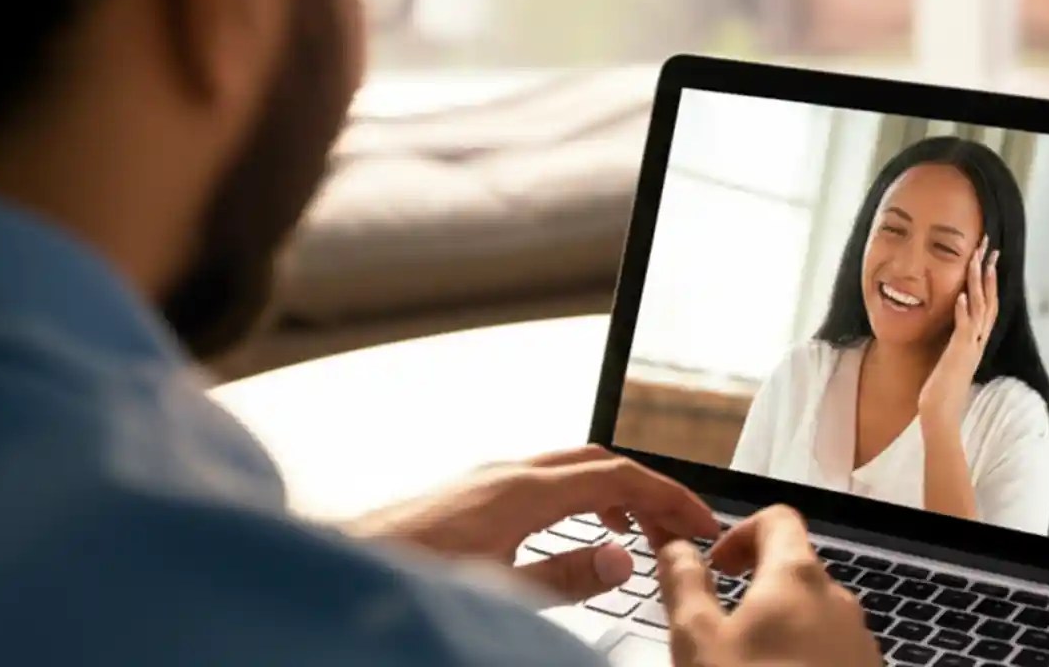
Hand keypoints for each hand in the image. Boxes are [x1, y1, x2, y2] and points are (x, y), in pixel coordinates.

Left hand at [344, 445, 717, 602]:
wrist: (349, 565)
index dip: (666, 496)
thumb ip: (564, 575)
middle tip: (678, 523)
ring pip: (569, 465)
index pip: (616, 476)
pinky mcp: (472, 490)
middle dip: (646, 487)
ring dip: (611, 487)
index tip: (699, 520)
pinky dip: (577, 492)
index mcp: (521, 489)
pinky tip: (576, 525)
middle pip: (598, 461)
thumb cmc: (412, 575)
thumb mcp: (499, 587)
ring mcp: (487, 477)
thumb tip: (621, 558)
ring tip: (637, 528)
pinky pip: (542, 476)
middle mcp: (506, 472)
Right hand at [658, 505, 880, 666]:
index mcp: (797, 575)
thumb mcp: (697, 639)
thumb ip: (683, 582)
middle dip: (755, 587)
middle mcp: (840, 600)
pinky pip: (831, 652)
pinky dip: (802, 658)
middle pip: (795, 569)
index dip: (740, 532)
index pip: (777, 519)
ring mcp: (862, 642)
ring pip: (813, 615)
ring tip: (744, 666)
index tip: (715, 567)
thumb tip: (675, 543)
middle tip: (719, 627)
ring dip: (778, 627)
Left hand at [919, 237, 999, 433]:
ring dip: (978, 284)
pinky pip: (963, 329)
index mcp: (976, 340)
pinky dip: (962, 311)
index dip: (989, 281)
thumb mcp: (950, 359)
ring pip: (979, 309)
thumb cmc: (941, 389)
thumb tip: (953, 332)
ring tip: (978, 260)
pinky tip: (959, 294)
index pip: (987, 304)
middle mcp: (978, 341)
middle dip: (988, 272)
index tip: (988, 258)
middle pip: (989, 300)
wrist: (940, 413)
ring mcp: (971, 347)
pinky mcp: (959, 355)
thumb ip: (955, 344)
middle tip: (989, 247)